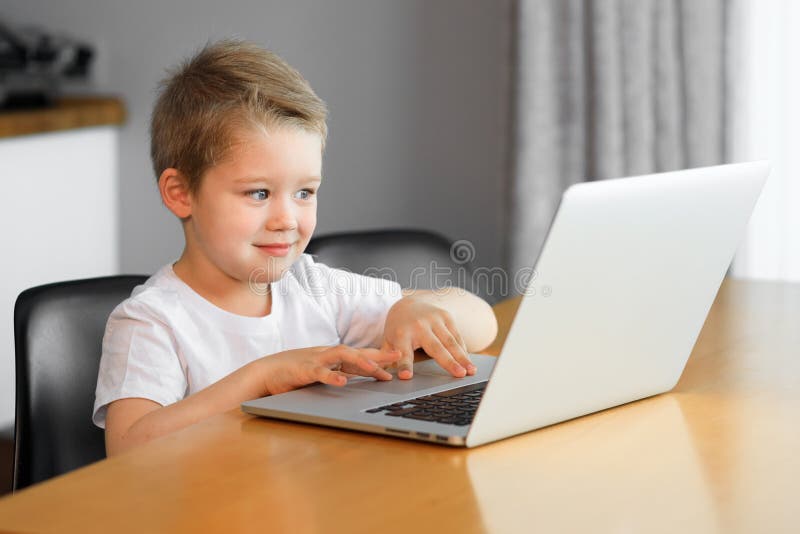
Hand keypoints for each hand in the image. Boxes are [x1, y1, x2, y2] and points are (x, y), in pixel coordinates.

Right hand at [259, 345, 401, 394]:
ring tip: (375, 368)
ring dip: (360, 361)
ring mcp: (316, 361)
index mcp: (331, 358)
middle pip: (356, 352)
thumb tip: (354, 380)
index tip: (398, 360)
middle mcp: (327, 355)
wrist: (264, 372)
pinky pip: (319, 372)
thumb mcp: (319, 374)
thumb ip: (335, 374)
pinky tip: (342, 383)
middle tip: (398, 357)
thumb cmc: (292, 374)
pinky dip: (331, 376)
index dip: (378, 357)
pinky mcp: (303, 370)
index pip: (359, 356)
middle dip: (378, 355)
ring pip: (342, 356)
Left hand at [381, 297, 474, 379]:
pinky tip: (469, 362)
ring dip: (462, 357)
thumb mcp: (388, 341)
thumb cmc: (398, 329)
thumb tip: (376, 374)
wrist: (410, 303)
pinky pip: (457, 336)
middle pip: (435, 347)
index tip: (406, 376)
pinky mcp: (446, 317)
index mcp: (401, 333)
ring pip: (450, 341)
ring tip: (470, 372)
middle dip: (448, 361)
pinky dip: (464, 350)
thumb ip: (385, 358)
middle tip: (459, 375)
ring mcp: (435, 319)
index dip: (404, 364)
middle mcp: (419, 325)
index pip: (403, 352)